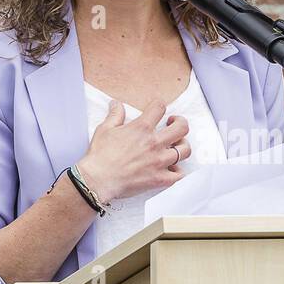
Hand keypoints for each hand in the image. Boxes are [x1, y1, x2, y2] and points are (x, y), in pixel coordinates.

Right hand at [76, 99, 190, 202]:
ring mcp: (158, 161)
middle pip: (182, 128)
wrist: (98, 179)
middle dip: (181, 123)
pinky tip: (172, 169)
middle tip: (174, 125)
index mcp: (141, 128)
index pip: (160, 107)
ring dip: (182, 147)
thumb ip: (115, 115)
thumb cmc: (100, 155)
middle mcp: (154, 143)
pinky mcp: (158, 178)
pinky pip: (178, 175)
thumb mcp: (105, 129)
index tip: (158, 110)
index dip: (160, 106)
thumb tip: (116, 104)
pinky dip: (178, 172)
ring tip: (175, 147)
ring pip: (185, 151)